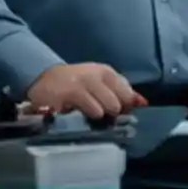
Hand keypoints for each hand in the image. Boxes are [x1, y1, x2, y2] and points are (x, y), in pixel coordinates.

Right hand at [27, 63, 146, 119]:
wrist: (44, 78)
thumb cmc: (77, 83)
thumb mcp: (100, 82)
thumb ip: (122, 92)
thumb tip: (143, 103)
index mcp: (105, 72)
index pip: (127, 92)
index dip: (126, 106)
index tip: (119, 112)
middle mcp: (95, 75)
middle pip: (117, 103)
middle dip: (112, 113)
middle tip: (102, 114)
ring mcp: (81, 84)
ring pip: (104, 109)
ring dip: (98, 116)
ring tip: (88, 114)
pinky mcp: (68, 94)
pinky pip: (88, 111)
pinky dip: (86, 117)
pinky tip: (78, 115)